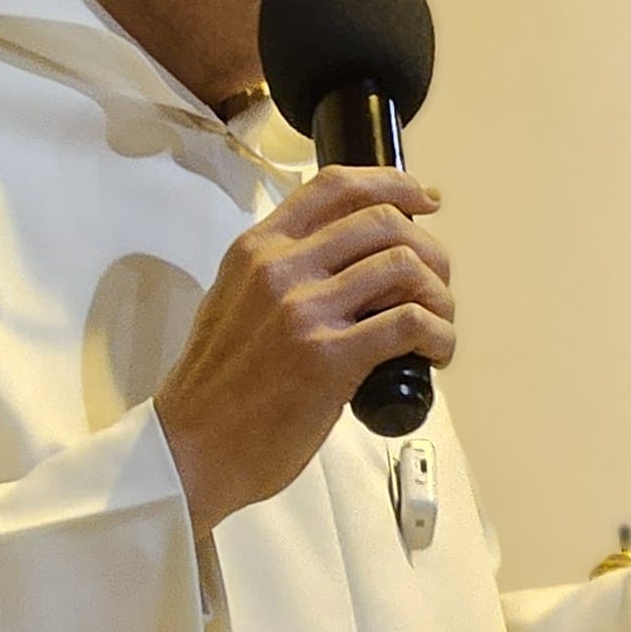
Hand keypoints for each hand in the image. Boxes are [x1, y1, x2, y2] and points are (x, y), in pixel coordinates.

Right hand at [154, 165, 453, 526]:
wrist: (191, 448)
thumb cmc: (215, 388)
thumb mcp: (233, 302)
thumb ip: (275, 274)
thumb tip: (337, 263)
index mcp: (257, 249)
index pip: (335, 186)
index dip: (392, 184)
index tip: (423, 199)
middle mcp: (280, 268)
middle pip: (383, 222)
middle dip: (429, 250)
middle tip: (437, 285)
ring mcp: (304, 310)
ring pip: (405, 267)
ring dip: (439, 296)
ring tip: (438, 325)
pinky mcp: (329, 356)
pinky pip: (409, 323)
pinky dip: (439, 335)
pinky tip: (435, 353)